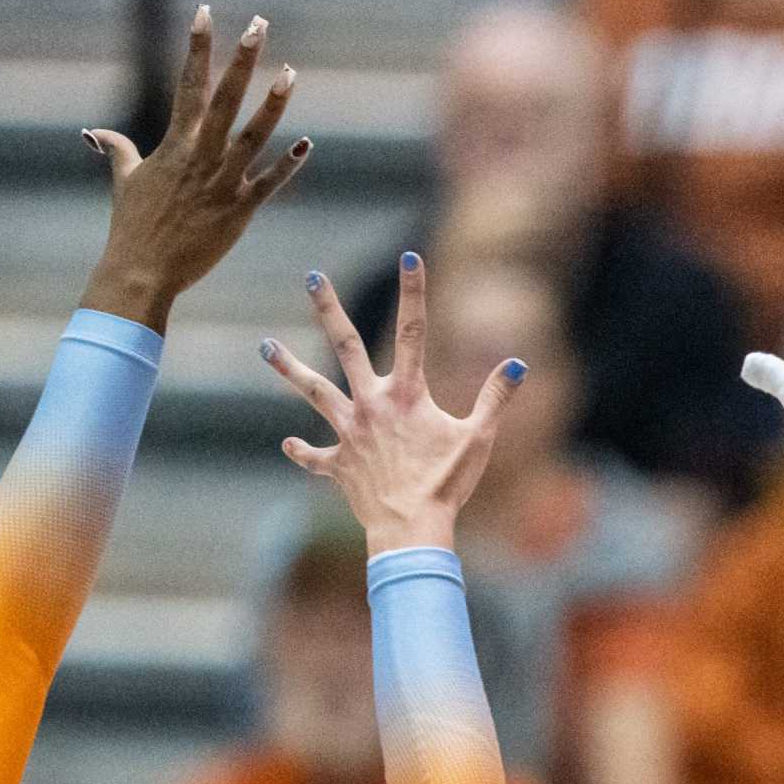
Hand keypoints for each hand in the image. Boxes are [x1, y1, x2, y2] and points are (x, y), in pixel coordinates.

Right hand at [82, 6, 308, 333]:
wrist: (143, 269)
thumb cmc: (134, 226)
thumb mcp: (125, 181)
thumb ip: (119, 150)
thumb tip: (96, 132)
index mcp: (174, 144)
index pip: (188, 84)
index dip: (198, 47)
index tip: (207, 13)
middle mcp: (199, 156)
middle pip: (223, 98)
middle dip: (241, 60)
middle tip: (260, 26)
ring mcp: (221, 182)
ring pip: (252, 135)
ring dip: (273, 105)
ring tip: (290, 73)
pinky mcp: (239, 211)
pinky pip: (269, 183)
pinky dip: (288, 164)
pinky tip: (306, 143)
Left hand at [258, 254, 526, 552]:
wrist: (410, 527)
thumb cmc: (447, 484)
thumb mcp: (479, 438)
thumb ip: (495, 398)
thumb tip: (519, 364)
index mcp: (407, 394)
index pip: (414, 331)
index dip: (415, 291)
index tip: (411, 255)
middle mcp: (371, 404)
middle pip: (346, 345)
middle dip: (329, 308)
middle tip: (311, 276)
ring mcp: (349, 432)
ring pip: (313, 391)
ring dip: (288, 368)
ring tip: (264, 346)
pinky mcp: (338, 464)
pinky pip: (315, 457)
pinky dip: (304, 452)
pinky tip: (290, 445)